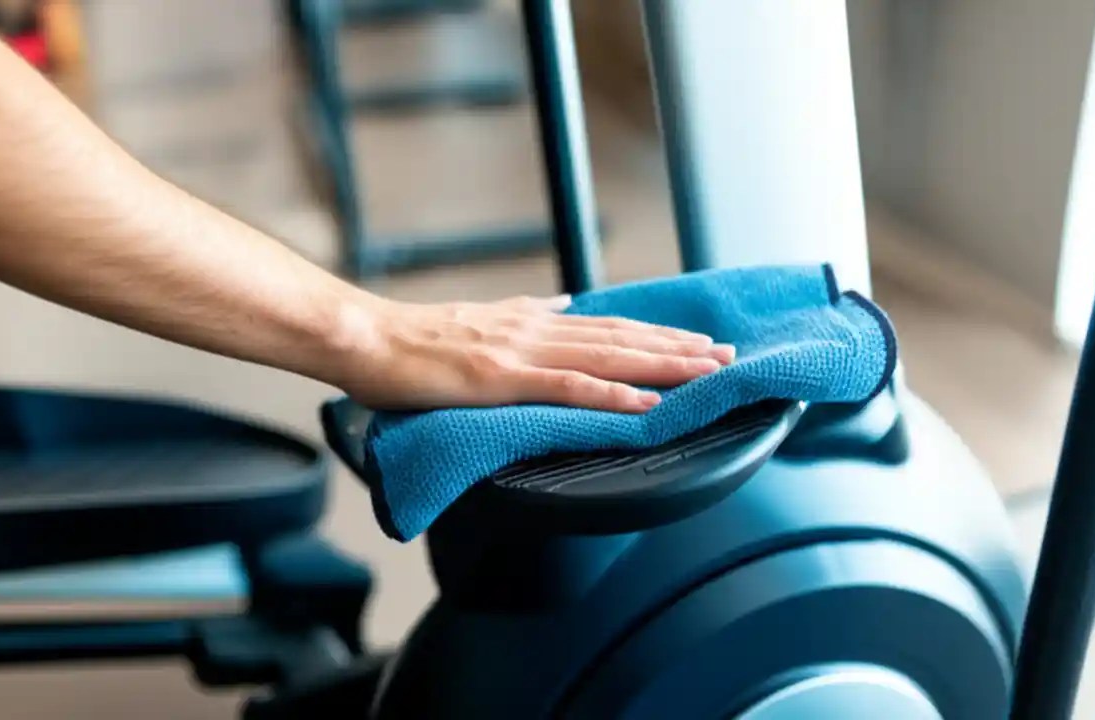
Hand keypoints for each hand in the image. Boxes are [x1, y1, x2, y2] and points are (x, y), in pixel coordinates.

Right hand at [332, 295, 735, 413]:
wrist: (367, 339)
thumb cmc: (413, 340)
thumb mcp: (480, 317)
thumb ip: (526, 312)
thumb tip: (566, 302)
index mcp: (530, 322)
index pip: (607, 327)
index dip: (656, 335)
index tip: (698, 341)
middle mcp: (534, 331)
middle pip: (619, 339)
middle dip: (676, 348)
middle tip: (727, 356)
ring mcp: (519, 354)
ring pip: (605, 358)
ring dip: (660, 365)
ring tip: (704, 372)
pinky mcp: (501, 379)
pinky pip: (566, 388)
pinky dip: (610, 395)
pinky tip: (644, 403)